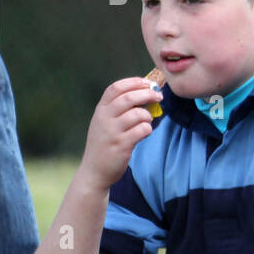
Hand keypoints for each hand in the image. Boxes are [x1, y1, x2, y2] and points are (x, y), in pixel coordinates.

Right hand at [78, 77, 162, 191]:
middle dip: (147, 93)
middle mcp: (104, 119)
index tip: (147, 82)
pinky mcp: (122, 145)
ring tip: (146, 121)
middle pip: (129, 98)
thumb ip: (119, 108)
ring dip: (148, 115)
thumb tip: (146, 93)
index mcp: (100, 110)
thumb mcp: (104, 122)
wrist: (94, 171)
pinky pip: (142, 130)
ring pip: (138, 114)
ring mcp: (112, 132)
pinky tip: (144, 133)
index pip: (116, 88)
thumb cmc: (105, 143)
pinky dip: (148, 129)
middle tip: (158, 96)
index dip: (133, 82)